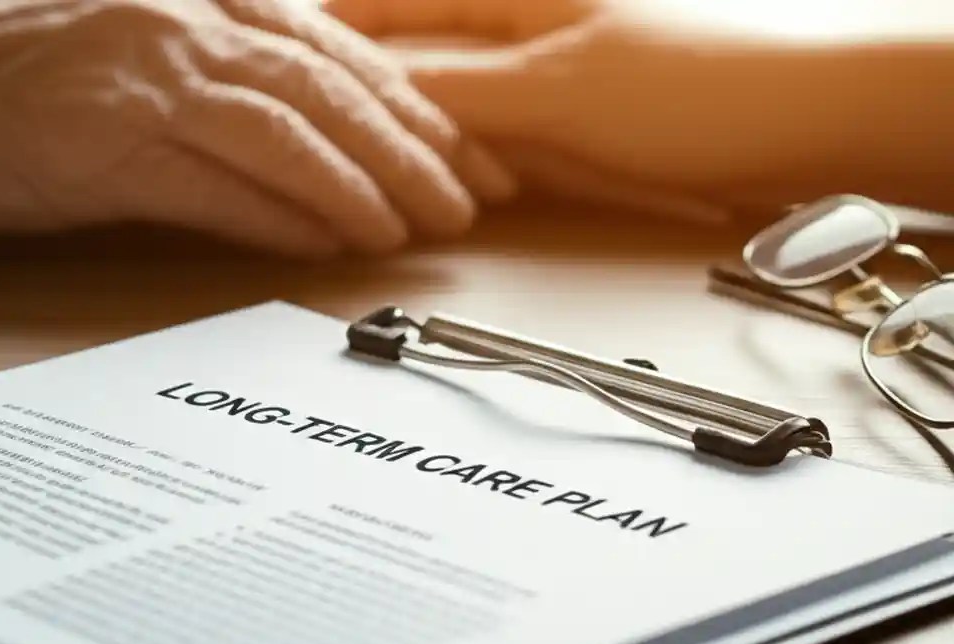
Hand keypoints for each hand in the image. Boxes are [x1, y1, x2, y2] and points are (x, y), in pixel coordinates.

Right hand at [0, 0, 518, 257]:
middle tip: (475, 198)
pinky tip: (332, 242)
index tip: (466, 154)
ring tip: (421, 227)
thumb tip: (299, 137)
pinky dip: (284, 214)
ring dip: (365, 183)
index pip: (332, 52)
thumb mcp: (122, 48)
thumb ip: (210, 75)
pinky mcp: (104, 146)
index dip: (411, 106)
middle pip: (330, 88)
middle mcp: (179, 26)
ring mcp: (143, 82)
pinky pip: (219, 185)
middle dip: (415, 147)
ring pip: (291, 132)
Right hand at [326, 0, 953, 220]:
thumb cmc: (700, 84)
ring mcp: (532, 71)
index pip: (373, 8)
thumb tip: (357, 94)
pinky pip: (490, 147)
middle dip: (359, 123)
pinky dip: (472, 178)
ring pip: (439, 115)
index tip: (256, 89)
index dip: (311, 48)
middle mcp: (507, 21)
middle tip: (308, 173)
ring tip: (360, 203)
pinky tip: (447, 206)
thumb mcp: (551, 91)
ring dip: (413, 160)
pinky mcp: (558, 120)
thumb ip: (449, 92)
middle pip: (398, 66)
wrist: (806, 123)